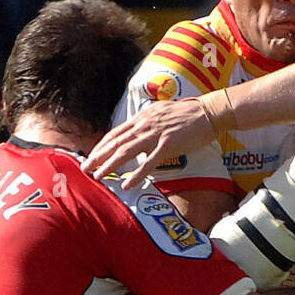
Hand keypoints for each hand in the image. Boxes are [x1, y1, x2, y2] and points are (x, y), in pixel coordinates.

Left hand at [86, 99, 215, 188]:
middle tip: (85, 169)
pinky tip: (128, 184)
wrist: (208, 111)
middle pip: (116, 142)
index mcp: (142, 118)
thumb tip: (139, 135)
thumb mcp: (162, 114)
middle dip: (98, 156)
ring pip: (127, 151)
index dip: (101, 146)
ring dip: (111, 165)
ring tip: (99, 176)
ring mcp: (156, 134)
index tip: (90, 157)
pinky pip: (150, 162)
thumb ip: (148, 124)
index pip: (116, 133)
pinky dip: (138, 174)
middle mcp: (145, 125)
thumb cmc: (189, 114)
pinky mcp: (169, 145)